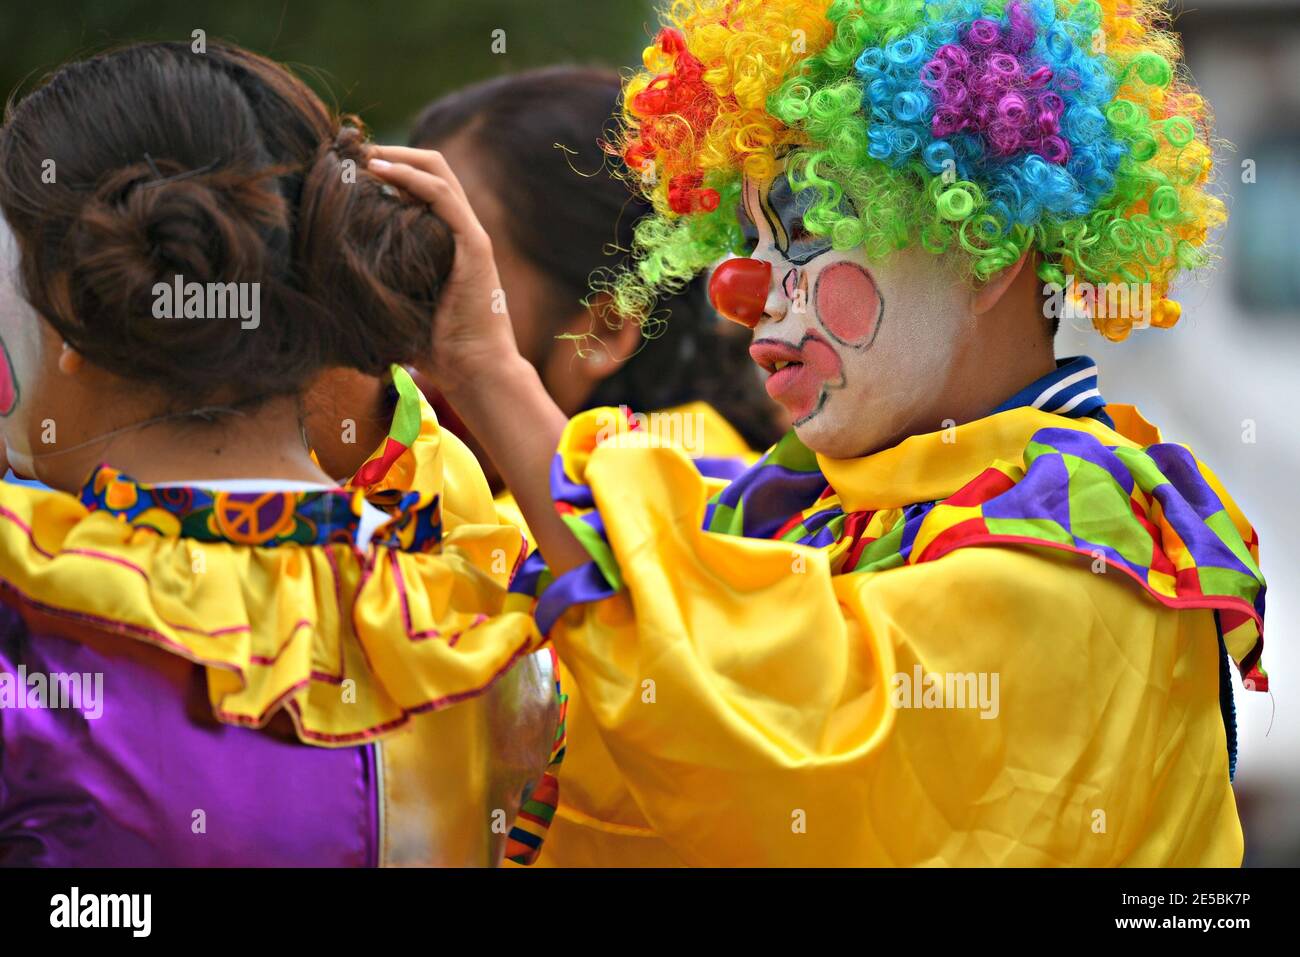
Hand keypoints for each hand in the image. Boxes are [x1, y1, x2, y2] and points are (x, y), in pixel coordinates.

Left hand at [366, 146, 524, 394]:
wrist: (476, 372)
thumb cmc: (438, 351)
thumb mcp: (397, 306)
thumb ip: (377, 286)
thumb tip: (327, 281)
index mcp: (447, 240)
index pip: (421, 186)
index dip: (389, 168)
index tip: (350, 169)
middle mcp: (461, 230)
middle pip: (431, 168)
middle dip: (390, 152)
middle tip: (351, 153)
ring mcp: (471, 235)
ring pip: (437, 171)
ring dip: (397, 156)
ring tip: (361, 155)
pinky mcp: (475, 245)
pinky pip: (442, 196)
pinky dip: (411, 176)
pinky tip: (381, 170)